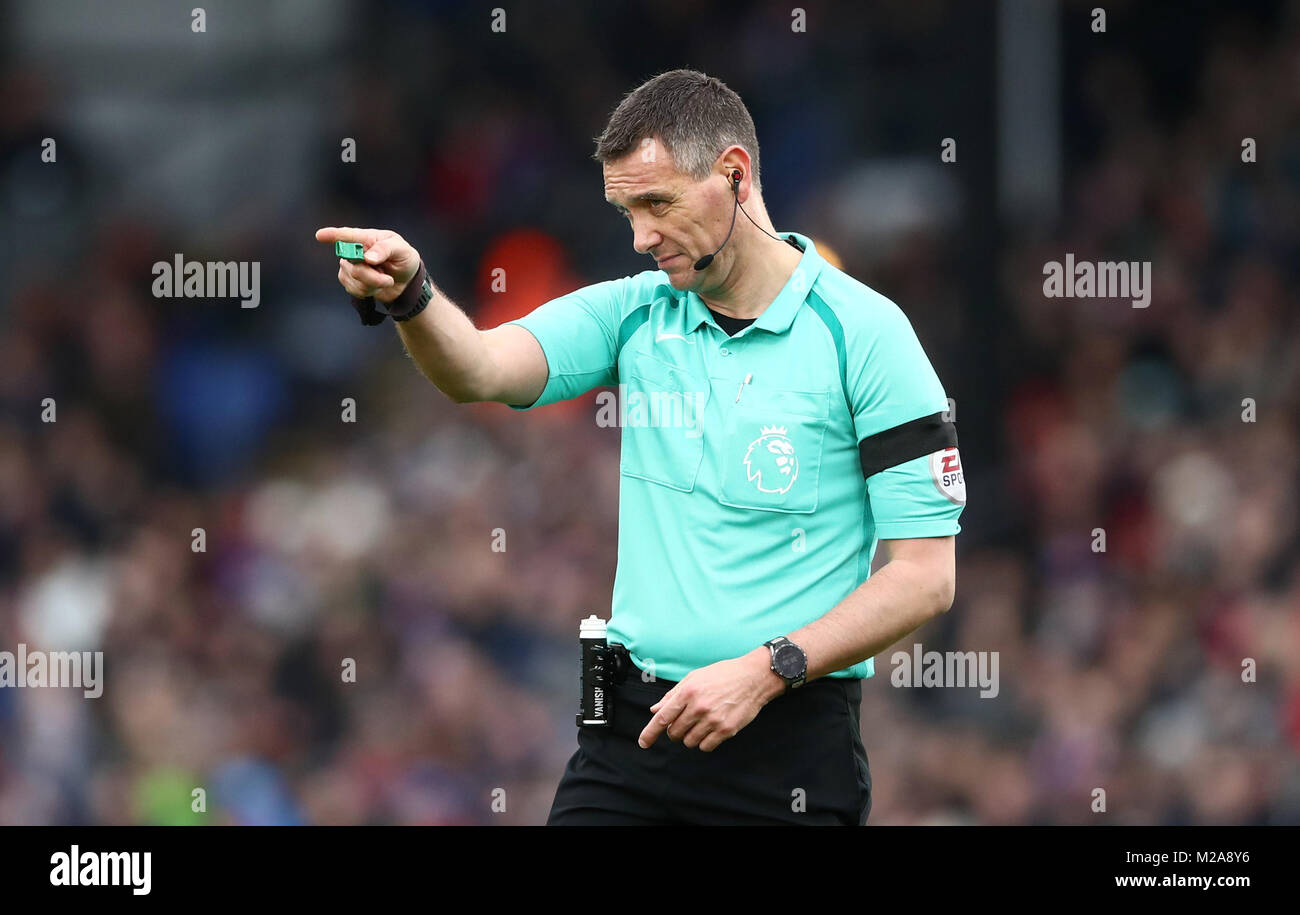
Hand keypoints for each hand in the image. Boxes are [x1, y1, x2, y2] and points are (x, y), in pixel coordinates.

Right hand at [315, 227, 420, 303]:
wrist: (406, 281)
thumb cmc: (404, 259)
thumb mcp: (402, 250)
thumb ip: (385, 249)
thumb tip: (367, 258)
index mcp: (367, 238)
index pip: (347, 235)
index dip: (332, 235)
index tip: (320, 235)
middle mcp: (355, 250)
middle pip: (351, 263)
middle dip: (371, 276)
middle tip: (388, 279)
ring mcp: (350, 266)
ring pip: (353, 278)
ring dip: (373, 285)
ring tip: (386, 280)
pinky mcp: (350, 280)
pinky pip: (353, 289)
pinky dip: (369, 292)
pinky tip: (376, 287)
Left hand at [637, 649, 785, 752]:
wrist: (754, 677)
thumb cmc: (723, 674)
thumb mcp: (695, 677)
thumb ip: (673, 695)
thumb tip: (655, 710)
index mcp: (688, 692)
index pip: (663, 717)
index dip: (650, 732)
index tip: (643, 742)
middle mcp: (699, 707)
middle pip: (675, 732)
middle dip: (675, 730)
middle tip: (685, 721)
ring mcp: (713, 720)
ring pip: (689, 741)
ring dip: (690, 736)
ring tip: (700, 723)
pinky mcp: (726, 730)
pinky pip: (706, 746)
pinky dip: (704, 742)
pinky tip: (710, 730)